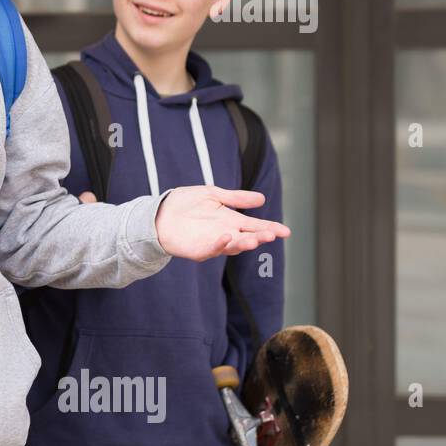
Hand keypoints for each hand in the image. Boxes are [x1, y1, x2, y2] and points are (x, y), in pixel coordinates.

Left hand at [154, 185, 289, 260]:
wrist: (160, 212)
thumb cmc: (185, 203)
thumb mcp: (213, 194)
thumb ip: (235, 198)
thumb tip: (262, 198)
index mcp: (232, 221)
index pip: (256, 225)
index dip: (271, 228)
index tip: (285, 231)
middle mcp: (226, 233)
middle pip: (248, 238)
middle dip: (260, 237)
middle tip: (271, 234)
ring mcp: (213, 243)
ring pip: (233, 246)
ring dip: (244, 243)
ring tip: (255, 239)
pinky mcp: (198, 250)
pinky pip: (211, 250)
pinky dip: (220, 245)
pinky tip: (226, 237)